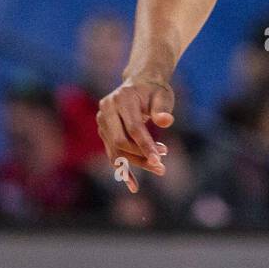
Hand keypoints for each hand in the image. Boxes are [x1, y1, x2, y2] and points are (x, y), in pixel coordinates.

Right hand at [96, 76, 173, 193]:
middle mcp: (107, 109)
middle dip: (141, 156)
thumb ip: (163, 108)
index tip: (160, 160)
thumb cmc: (155, 90)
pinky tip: (133, 185)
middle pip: (121, 141)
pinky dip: (123, 168)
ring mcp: (102, 120)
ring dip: (135, 163)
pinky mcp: (103, 131)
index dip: (145, 145)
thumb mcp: (163, 96)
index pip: (133, 128)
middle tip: (162, 166)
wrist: (140, 82)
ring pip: (115, 150)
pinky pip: (112, 153)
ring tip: (159, 168)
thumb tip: (166, 121)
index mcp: (123, 98)